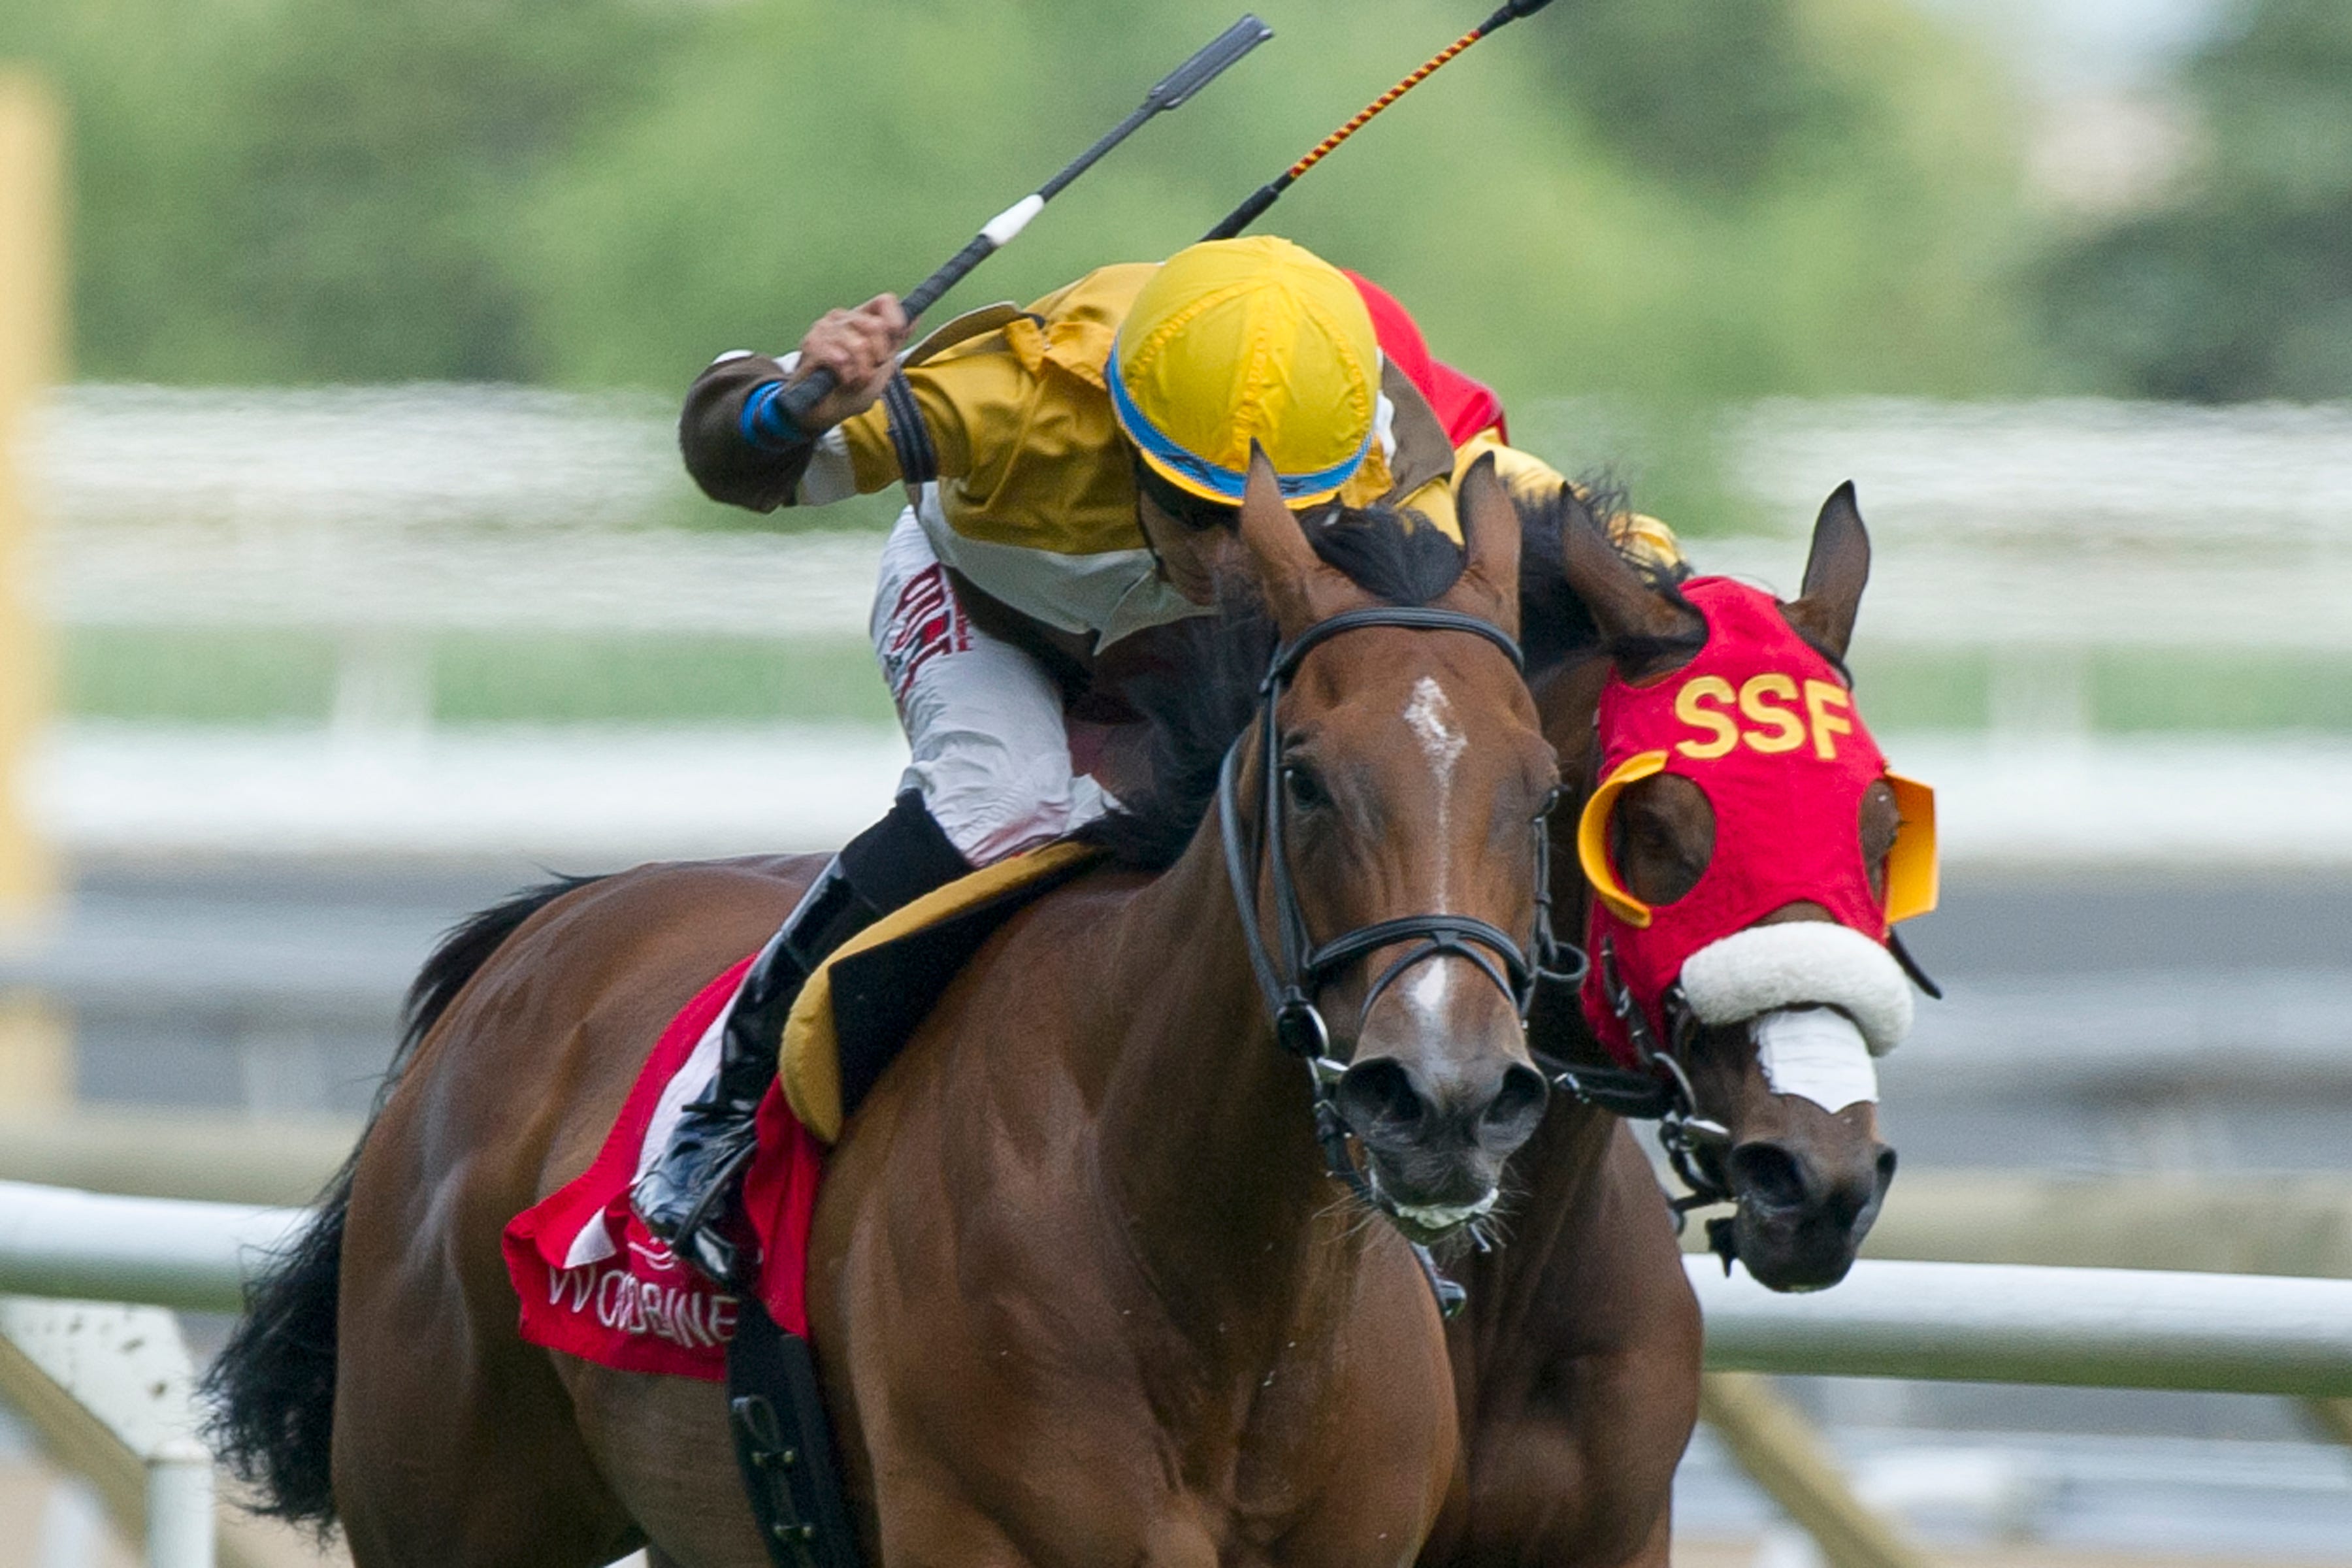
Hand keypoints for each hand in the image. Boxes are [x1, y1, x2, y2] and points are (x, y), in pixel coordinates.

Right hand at [790, 295, 909, 429]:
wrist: (824, 411)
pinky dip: (846, 377)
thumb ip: (895, 341)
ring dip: (861, 373)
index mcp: (860, 318)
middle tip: (866, 371)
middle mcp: (841, 317)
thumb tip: (916, 316)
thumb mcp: (881, 365)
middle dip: (878, 358)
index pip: (885, 302)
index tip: (892, 345)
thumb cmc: (851, 389)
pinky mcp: (811, 344)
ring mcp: (824, 328)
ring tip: (852, 380)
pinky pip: (841, 358)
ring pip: (859, 345)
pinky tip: (840, 381)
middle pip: (876, 326)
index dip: (896, 322)